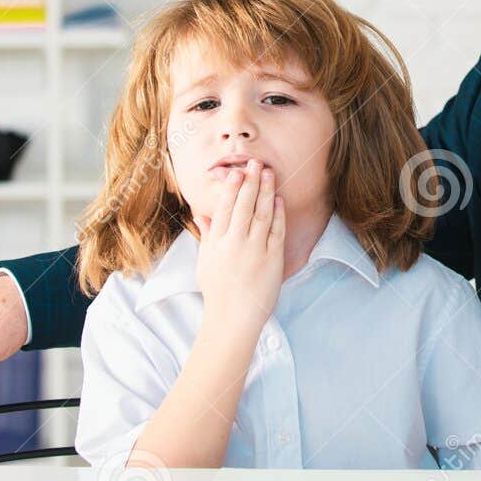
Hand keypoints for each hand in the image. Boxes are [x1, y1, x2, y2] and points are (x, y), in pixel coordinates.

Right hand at [196, 161, 283, 336]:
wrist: (233, 317)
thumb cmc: (218, 290)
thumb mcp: (206, 260)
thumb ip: (207, 234)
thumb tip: (201, 212)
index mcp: (216, 243)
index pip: (224, 208)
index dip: (231, 188)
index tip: (236, 171)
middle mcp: (234, 243)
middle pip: (243, 206)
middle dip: (250, 182)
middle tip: (255, 162)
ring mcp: (254, 250)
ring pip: (261, 214)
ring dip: (266, 191)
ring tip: (268, 173)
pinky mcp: (271, 258)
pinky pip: (276, 230)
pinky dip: (278, 213)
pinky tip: (279, 199)